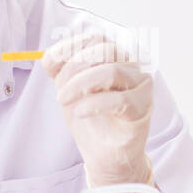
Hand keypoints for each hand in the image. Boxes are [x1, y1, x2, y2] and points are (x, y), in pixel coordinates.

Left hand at [42, 32, 153, 192]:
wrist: (104, 155)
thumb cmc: (90, 119)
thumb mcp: (69, 90)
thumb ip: (61, 70)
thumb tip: (49, 56)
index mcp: (113, 56)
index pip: (95, 37)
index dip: (70, 46)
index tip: (50, 64)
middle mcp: (130, 65)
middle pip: (104, 49)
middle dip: (74, 68)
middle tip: (59, 94)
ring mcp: (141, 84)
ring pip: (112, 71)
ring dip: (81, 85)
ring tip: (64, 102)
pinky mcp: (143, 107)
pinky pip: (120, 100)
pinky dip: (94, 104)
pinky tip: (80, 113)